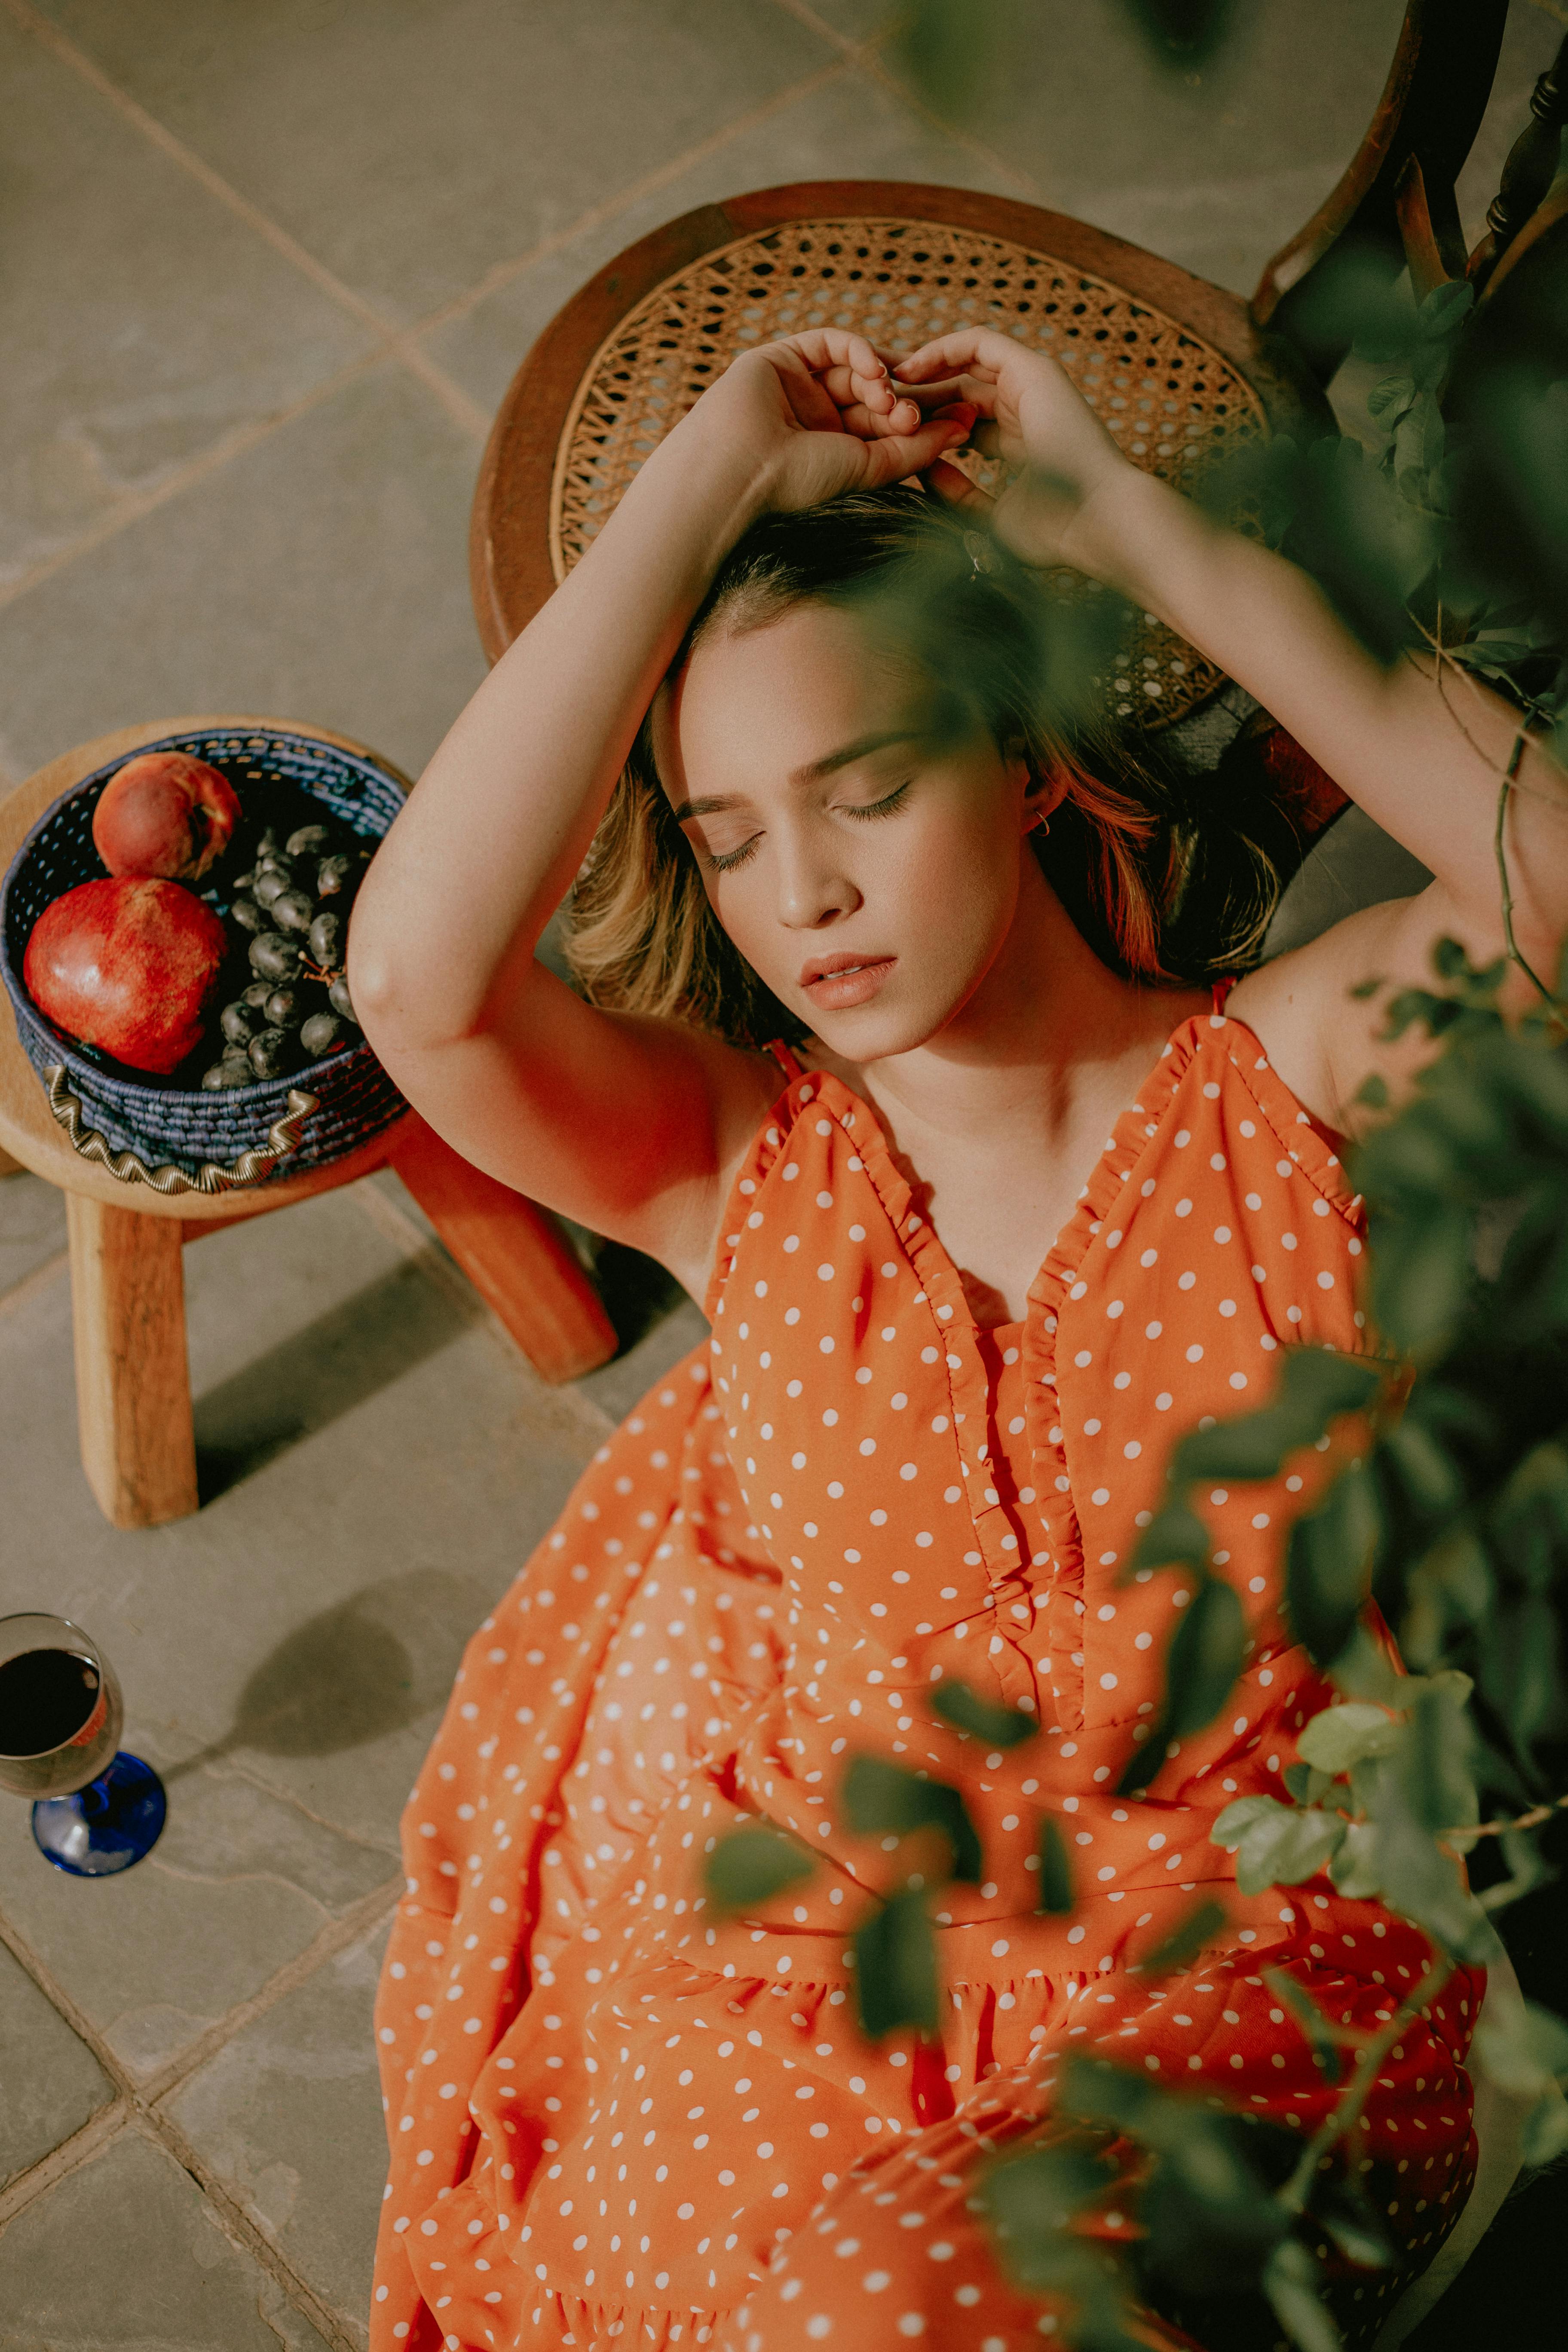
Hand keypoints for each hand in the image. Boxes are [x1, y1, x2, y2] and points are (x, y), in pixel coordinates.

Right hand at [668, 330, 975, 514]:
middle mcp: (816, 416)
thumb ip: (916, 449)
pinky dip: (859, 350)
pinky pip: (830, 342)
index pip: (887, 424)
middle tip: (914, 414)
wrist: (739, 471)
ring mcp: (799, 386)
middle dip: (903, 400)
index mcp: (833, 448)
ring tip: (889, 398)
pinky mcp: (782, 358)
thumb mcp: (870, 468)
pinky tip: (875, 371)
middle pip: (875, 394)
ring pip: (856, 367)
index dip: (921, 421)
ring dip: (882, 378)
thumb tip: (963, 430)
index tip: (959, 423)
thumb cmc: (798, 482)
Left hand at [888, 328, 1133, 570]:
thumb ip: (957, 493)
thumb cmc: (1055, 532)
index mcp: (1019, 445)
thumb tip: (920, 469)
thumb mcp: (990, 516)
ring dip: (923, 372)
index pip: (961, 427)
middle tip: (873, 404)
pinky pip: (979, 344)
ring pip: (965, 367)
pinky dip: (943, 350)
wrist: (1098, 521)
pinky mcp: (1034, 369)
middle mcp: (1025, 410)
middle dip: (915, 398)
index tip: (886, 438)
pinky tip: (910, 368)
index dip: (924, 430)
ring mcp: (1032, 386)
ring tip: (882, 382)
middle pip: (958, 394)